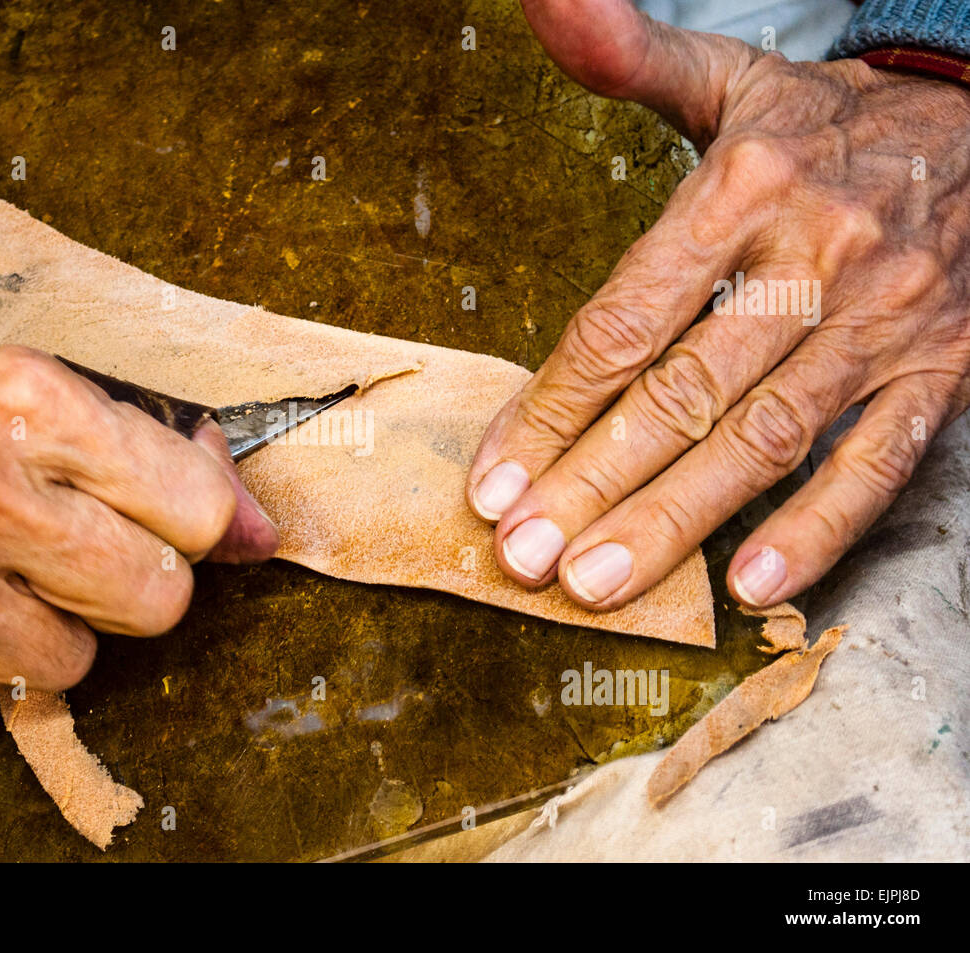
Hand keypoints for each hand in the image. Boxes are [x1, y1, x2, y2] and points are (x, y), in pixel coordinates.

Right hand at [0, 330, 277, 714]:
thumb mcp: (9, 376)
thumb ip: (143, 447)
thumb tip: (258, 527)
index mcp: (26, 402)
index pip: (194, 510)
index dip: (199, 523)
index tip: (174, 522)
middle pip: (158, 600)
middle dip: (134, 583)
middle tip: (80, 551)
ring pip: (77, 663)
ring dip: (51, 626)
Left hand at [469, 0, 969, 610]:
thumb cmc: (822, 125)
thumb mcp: (725, 78)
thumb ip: (626, 54)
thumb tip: (544, 1)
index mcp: (746, 189)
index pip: (625, 320)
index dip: (552, 406)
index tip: (497, 478)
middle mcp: (817, 259)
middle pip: (685, 391)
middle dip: (595, 480)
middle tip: (527, 553)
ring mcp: (885, 323)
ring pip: (766, 438)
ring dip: (679, 519)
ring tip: (601, 582)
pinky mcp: (942, 371)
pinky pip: (881, 463)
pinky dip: (819, 528)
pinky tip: (754, 585)